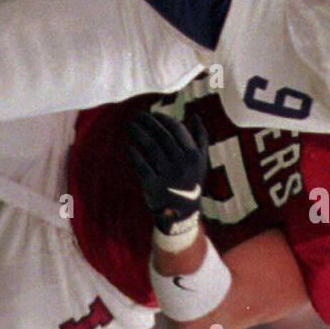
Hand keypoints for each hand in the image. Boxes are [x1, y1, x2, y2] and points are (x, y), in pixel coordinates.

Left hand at [126, 112, 209, 234]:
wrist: (183, 214)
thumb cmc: (190, 182)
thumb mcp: (201, 162)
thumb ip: (201, 138)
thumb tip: (195, 115)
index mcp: (194, 156)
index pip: (177, 129)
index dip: (164, 119)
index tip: (154, 114)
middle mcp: (182, 164)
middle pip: (162, 135)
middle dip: (148, 122)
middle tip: (137, 114)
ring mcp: (167, 175)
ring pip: (150, 147)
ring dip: (138, 133)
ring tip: (130, 125)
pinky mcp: (153, 186)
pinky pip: (141, 166)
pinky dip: (133, 155)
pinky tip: (128, 147)